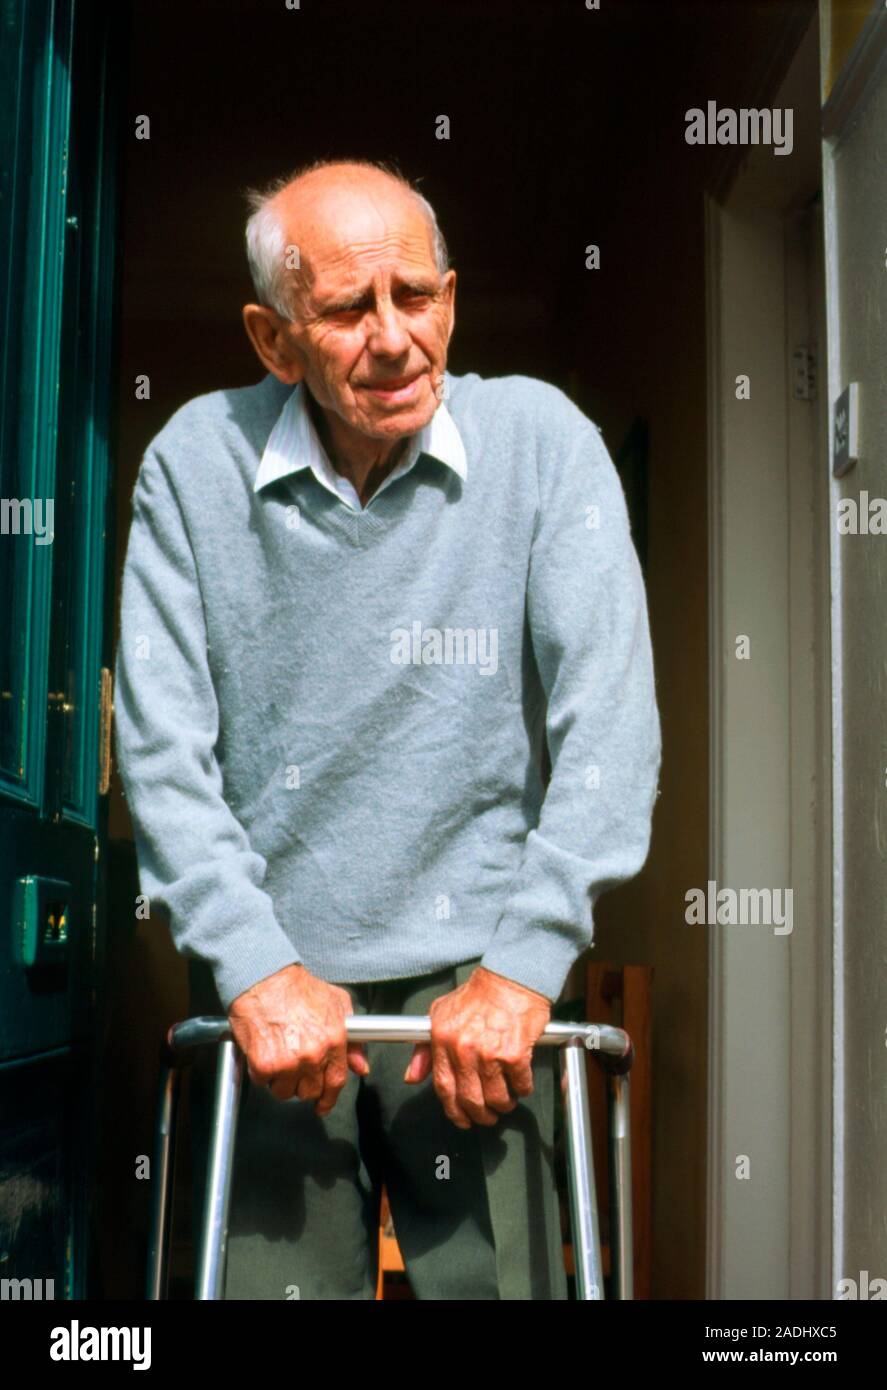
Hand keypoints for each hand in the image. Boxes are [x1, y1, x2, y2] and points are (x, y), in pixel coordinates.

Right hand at [227, 963, 368, 1113]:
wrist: (265, 978)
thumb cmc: (297, 988)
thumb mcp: (337, 1004)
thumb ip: (352, 1039)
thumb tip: (360, 1066)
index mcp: (333, 1041)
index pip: (336, 1082)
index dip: (329, 1098)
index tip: (323, 1104)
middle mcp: (313, 1054)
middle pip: (310, 1091)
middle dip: (302, 1084)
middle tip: (294, 1068)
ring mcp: (288, 1061)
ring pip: (285, 1091)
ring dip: (280, 1081)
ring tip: (278, 1057)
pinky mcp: (265, 1064)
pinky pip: (263, 1082)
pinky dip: (261, 1073)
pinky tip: (263, 1053)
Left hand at [403, 966, 550, 1128]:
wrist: (510, 977)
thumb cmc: (478, 995)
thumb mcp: (440, 1014)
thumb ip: (424, 1048)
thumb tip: (413, 1077)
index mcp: (443, 1039)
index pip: (443, 1087)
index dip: (453, 1111)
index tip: (462, 1119)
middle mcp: (463, 1048)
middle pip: (470, 1099)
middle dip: (481, 1115)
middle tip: (488, 1116)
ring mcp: (489, 1052)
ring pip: (496, 1097)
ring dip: (503, 1105)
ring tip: (506, 1101)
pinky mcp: (514, 1053)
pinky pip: (520, 1084)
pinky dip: (522, 1089)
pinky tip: (521, 1084)